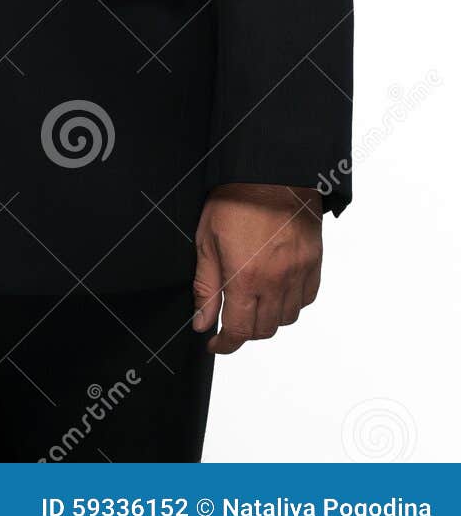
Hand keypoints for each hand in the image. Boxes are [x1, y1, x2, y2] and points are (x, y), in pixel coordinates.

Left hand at [192, 183, 322, 352]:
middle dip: (244, 331)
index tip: (216, 344)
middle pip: (263, 330)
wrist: (271, 171)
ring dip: (268, 318)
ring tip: (254, 301)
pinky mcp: (314, 262)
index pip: (239, 330)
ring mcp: (298, 272)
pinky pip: (306, 298)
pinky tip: (277, 289)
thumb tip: (202, 323)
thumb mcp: (206, 240)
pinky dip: (291, 302)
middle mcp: (275, 281)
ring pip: (286, 318)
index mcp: (245, 277)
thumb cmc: (235, 199)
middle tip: (231, 318)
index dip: (226, 344)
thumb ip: (206, 286)